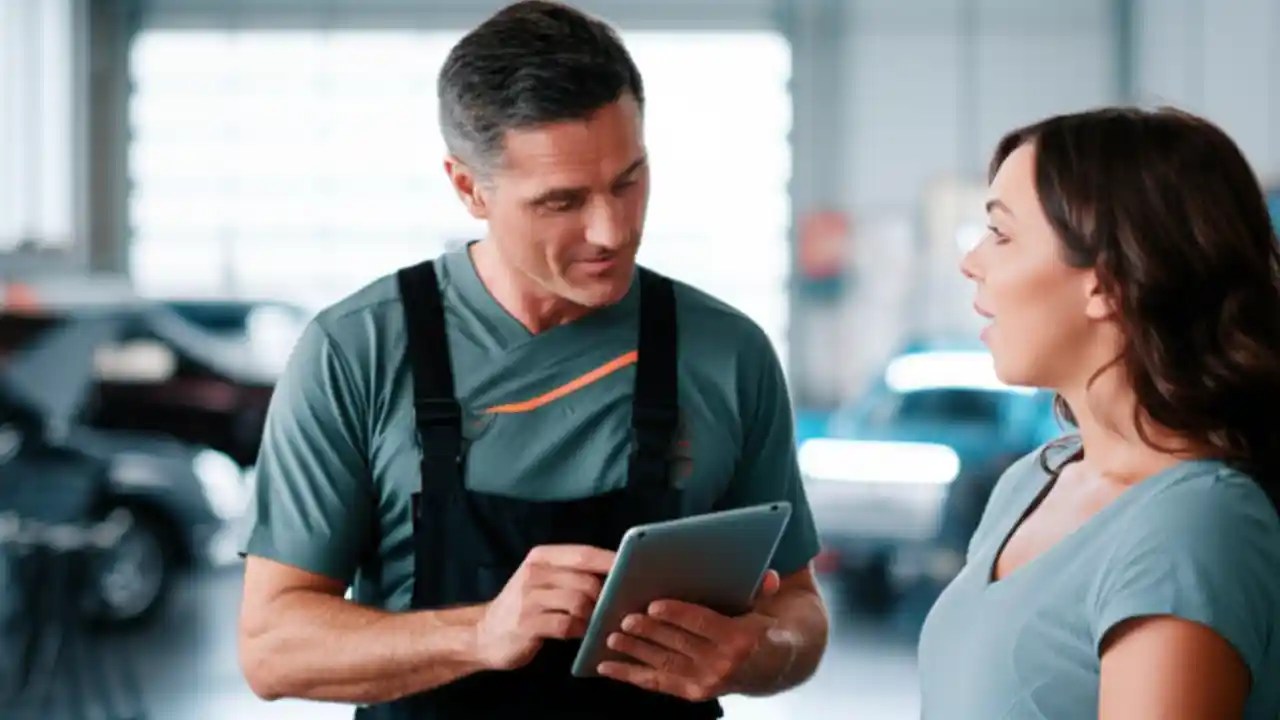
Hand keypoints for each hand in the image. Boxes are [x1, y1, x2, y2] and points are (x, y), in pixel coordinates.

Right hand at [474, 544, 614, 670]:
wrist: (483, 635)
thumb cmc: (524, 607)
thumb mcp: (543, 581)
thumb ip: (572, 574)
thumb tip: (617, 573)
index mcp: (541, 557)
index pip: (584, 553)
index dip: (612, 561)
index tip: (636, 569)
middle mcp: (534, 573)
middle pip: (586, 580)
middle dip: (604, 597)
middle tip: (612, 608)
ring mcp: (529, 598)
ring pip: (579, 602)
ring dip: (592, 616)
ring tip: (593, 622)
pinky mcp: (527, 624)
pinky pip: (567, 625)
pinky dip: (578, 631)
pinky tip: (578, 634)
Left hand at [598, 569, 782, 701]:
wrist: (772, 666)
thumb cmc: (760, 627)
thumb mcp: (766, 608)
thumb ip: (763, 591)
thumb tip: (771, 575)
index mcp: (740, 638)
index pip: (703, 623)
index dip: (678, 614)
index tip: (654, 604)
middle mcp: (723, 664)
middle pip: (679, 644)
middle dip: (649, 632)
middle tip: (625, 618)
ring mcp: (706, 682)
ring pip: (664, 664)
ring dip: (635, 651)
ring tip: (611, 637)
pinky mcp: (692, 693)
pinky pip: (656, 683)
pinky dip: (629, 675)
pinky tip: (606, 666)